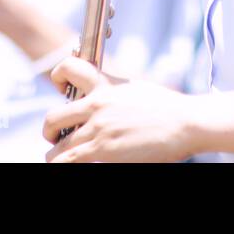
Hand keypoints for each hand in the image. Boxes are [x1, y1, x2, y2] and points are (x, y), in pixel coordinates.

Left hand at [42, 57, 194, 162]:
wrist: (185, 122)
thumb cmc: (167, 108)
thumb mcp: (135, 88)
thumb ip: (114, 90)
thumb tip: (105, 94)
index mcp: (104, 85)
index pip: (68, 68)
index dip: (57, 76)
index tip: (60, 90)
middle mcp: (97, 105)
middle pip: (52, 118)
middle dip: (48, 131)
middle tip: (53, 137)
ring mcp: (99, 130)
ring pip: (57, 148)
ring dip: (56, 155)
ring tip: (61, 159)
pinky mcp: (104, 152)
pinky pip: (71, 162)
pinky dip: (66, 165)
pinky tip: (73, 165)